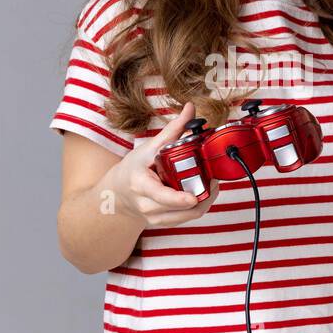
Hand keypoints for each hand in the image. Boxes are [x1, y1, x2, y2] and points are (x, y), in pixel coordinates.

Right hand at [100, 101, 221, 227]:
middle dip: (203, 194)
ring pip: (188, 216)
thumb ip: (172, 130)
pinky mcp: (163, 223)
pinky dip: (199, 206)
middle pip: (181, 208)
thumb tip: (189, 109)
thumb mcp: (148, 147)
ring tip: (212, 183)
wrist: (117, 194)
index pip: (160, 196)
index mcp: (140, 185)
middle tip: (214, 178)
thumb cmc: (132, 169)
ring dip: (205, 201)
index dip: (178, 199)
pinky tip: (204, 192)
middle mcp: (147, 205)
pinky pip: (187, 218)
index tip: (193, 197)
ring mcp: (155, 218)